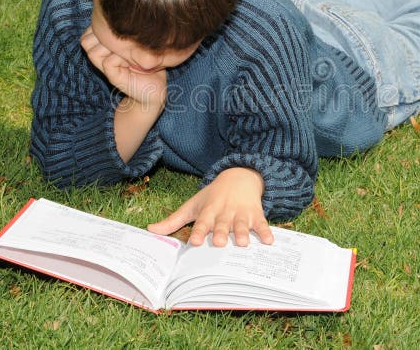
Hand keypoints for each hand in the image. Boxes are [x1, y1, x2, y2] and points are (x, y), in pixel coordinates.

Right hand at [80, 26, 166, 108]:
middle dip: (103, 37)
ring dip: (111, 48)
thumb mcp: (136, 42)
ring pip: (93, 52)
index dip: (100, 28)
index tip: (121, 30)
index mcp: (104, 47)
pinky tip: (132, 61)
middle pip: (86, 41)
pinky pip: (108, 62)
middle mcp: (101, 58)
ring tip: (128, 52)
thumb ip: (123, 31)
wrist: (154, 88)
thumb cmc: (148, 63)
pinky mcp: (113, 78)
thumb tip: (119, 14)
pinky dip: (120, 58)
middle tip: (124, 41)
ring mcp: (105, 69)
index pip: (88, 32)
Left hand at [147, 168, 273, 246]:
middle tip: (218, 243)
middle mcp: (225, 212)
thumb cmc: (213, 196)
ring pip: (241, 224)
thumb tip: (150, 230)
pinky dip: (265, 232)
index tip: (194, 241)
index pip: (202, 221)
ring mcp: (241, 213)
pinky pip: (262, 224)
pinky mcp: (256, 214)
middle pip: (222, 224)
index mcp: (209, 210)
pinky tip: (269, 241)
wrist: (240, 176)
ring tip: (243, 243)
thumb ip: (173, 220)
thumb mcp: (193, 204)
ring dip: (242, 233)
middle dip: (220, 233)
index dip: (198, 231)